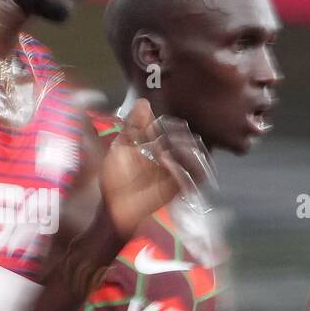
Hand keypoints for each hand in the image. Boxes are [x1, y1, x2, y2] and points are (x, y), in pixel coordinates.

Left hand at [100, 98, 216, 238]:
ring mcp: (176, 172)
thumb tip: (144, 101)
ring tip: (163, 151)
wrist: (113, 208)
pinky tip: (167, 163)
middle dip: (176, 135)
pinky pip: (193, 175)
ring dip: (182, 148)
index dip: (167, 122)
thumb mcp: (120, 147)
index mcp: (157, 145)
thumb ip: (132, 126)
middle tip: (160, 140)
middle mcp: (170, 157)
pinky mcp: (178, 188)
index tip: (156, 124)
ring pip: (196, 154)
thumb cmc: (115, 179)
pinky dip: (183, 167)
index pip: (172, 127)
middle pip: (187, 138)